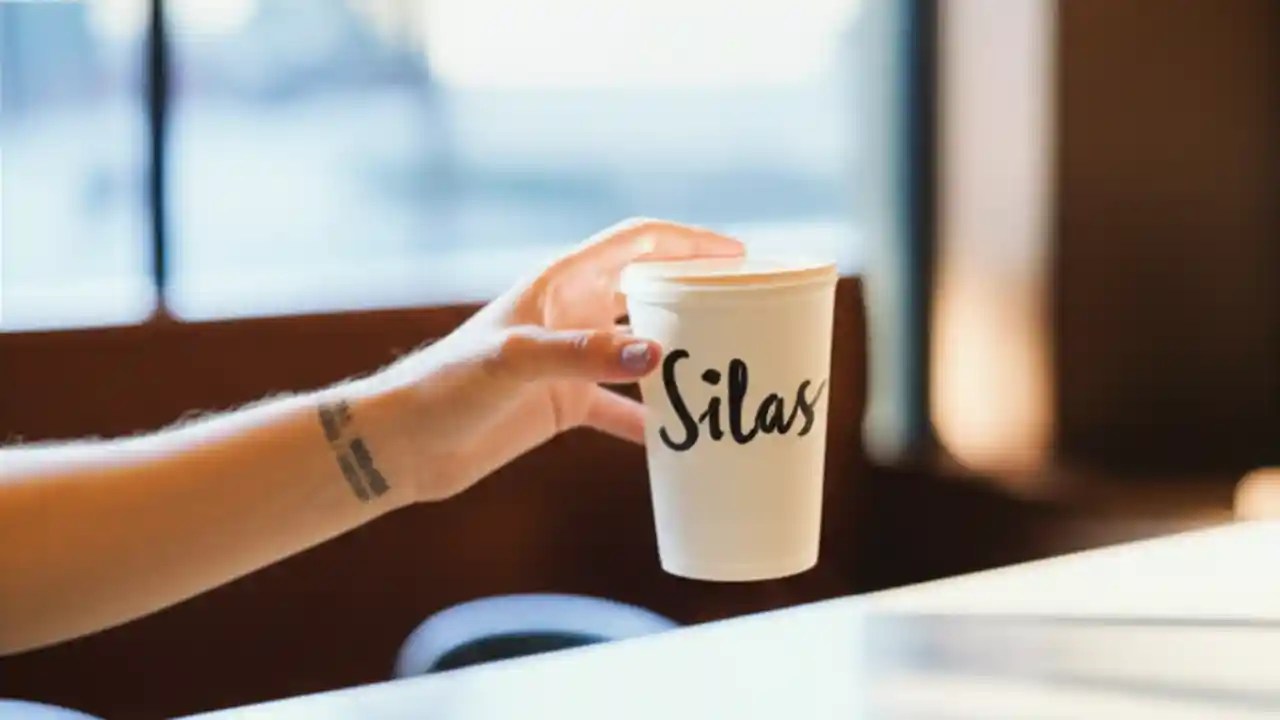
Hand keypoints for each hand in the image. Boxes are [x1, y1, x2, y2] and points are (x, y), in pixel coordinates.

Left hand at [368, 219, 743, 502]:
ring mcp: (570, 361)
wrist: (403, 444)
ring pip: (641, 350)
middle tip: (749, 311)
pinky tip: (683, 442)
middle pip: (648, 291)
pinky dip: (651, 423)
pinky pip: (623, 410)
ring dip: (681, 358)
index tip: (738, 256)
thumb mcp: (513, 362)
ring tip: (728, 371)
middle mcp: (571, 315)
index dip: (688, 241)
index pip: (637, 242)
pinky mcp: (563, 406)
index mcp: (560, 284)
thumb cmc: (444, 386)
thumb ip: (583, 356)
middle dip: (696, 296)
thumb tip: (658, 356)